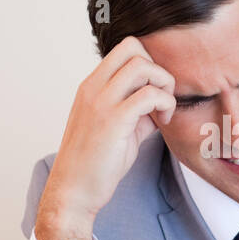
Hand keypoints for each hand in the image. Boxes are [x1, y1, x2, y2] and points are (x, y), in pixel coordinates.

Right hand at [34, 36, 175, 239]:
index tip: (155, 91)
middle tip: (163, 97)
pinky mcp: (113, 120)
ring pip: (143, 66)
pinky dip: (165, 104)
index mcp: (91, 86)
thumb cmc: (93, 165)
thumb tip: (161, 103)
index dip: (149, 63)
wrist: (73, 192)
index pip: (124, 48)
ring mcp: (101, 102)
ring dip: (164, 85)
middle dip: (158, 68)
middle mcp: (93, 88)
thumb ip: (137, 111)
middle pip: (134, 47)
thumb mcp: (116, 129)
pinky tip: (162, 122)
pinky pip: (149, 95)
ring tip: (164, 112)